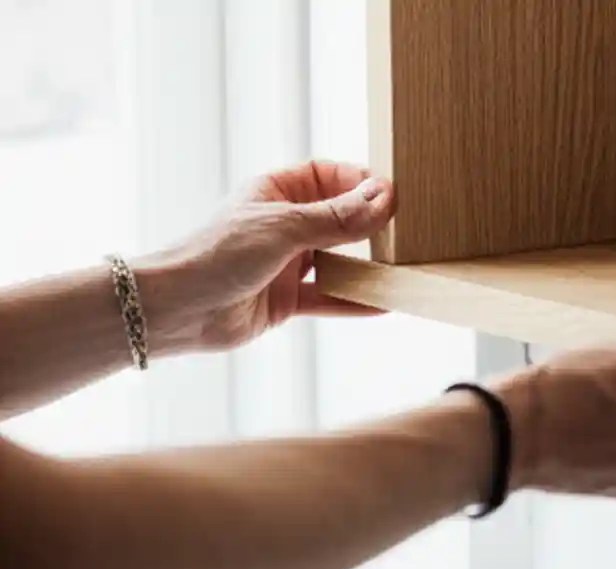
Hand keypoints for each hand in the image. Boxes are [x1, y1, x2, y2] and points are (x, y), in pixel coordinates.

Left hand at [136, 160, 395, 353]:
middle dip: (369, 222)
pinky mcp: (286, 299)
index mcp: (275, 192)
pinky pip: (329, 298)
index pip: (327, 175)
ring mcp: (285, 263)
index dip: (359, 180)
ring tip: (400, 266)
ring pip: (337, 260)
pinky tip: (382, 303)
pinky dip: (354, 302)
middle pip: (338, 217)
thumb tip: (384, 199)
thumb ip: (337, 218)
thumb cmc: (216, 254)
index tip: (391, 192)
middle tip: (404, 229)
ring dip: (366, 265)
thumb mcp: (284, 228)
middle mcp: (283, 225)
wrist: (175, 309)